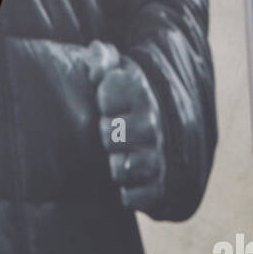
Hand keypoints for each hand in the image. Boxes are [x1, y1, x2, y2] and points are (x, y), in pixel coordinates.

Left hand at [87, 41, 166, 210]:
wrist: (155, 128)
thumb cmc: (123, 96)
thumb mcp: (114, 69)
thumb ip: (101, 57)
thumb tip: (95, 71)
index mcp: (141, 92)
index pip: (107, 95)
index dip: (103, 98)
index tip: (107, 100)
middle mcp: (153, 124)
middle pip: (110, 135)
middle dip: (104, 133)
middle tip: (110, 130)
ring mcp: (158, 157)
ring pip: (121, 167)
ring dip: (114, 163)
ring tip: (118, 154)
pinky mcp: (159, 188)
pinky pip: (131, 197)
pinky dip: (125, 192)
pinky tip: (128, 179)